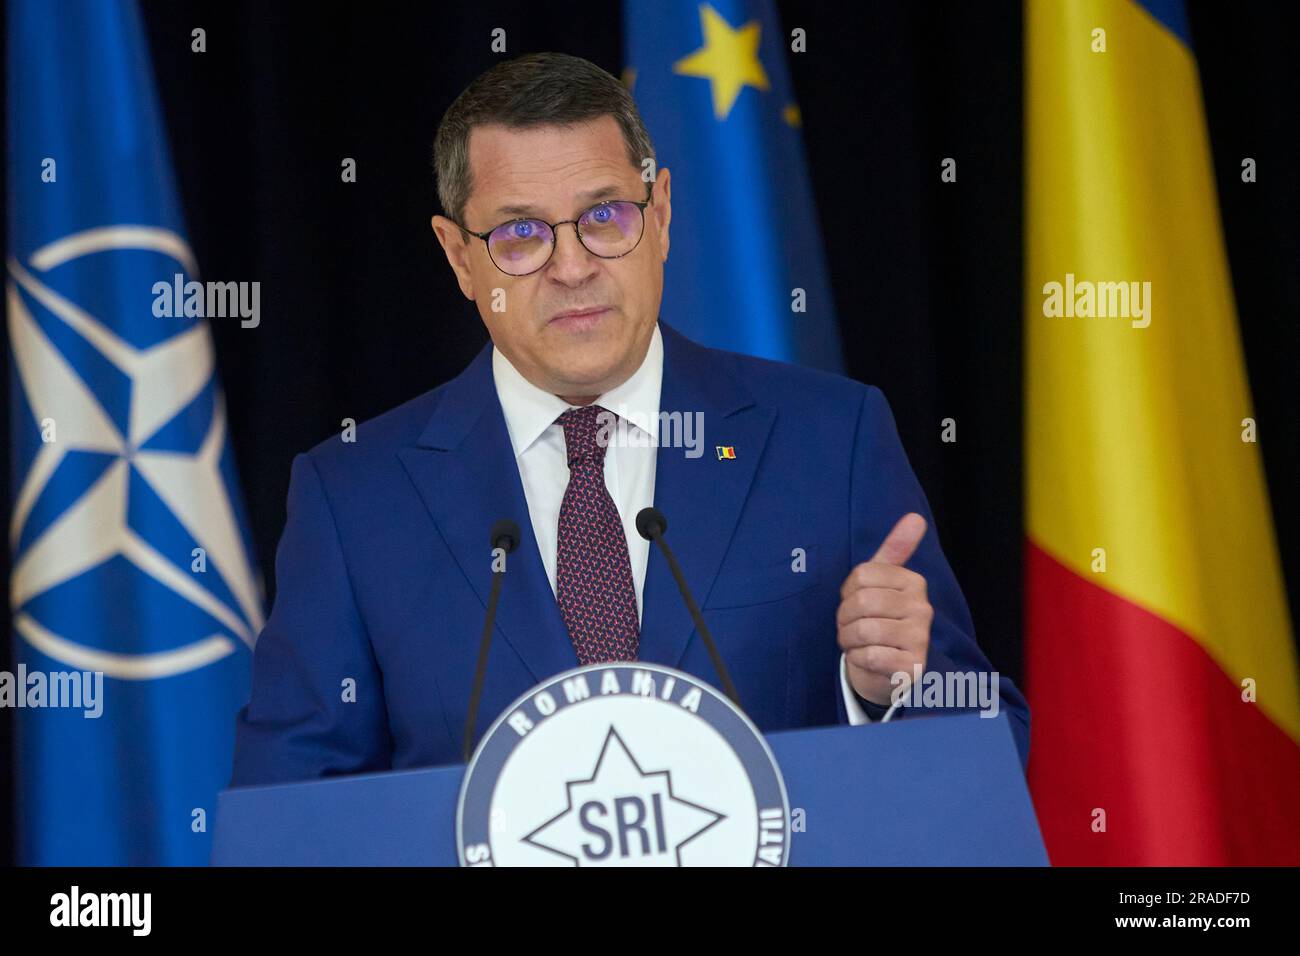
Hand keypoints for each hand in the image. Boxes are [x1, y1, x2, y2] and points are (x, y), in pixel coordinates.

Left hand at [837, 513, 932, 706]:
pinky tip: (866, 658)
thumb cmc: (880, 619)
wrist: (888, 669)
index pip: (861, 575)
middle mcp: (922, 608)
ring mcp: (920, 638)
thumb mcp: (883, 582)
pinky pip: (870, 656)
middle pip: (860, 602)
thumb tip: (915, 517)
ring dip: (848, 640)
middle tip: (850, 627)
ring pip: (863, 630)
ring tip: (856, 643)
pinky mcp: (912, 666)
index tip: (855, 602)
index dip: (847, 591)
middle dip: (844, 618)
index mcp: (914, 582)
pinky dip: (858, 659)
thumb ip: (895, 549)